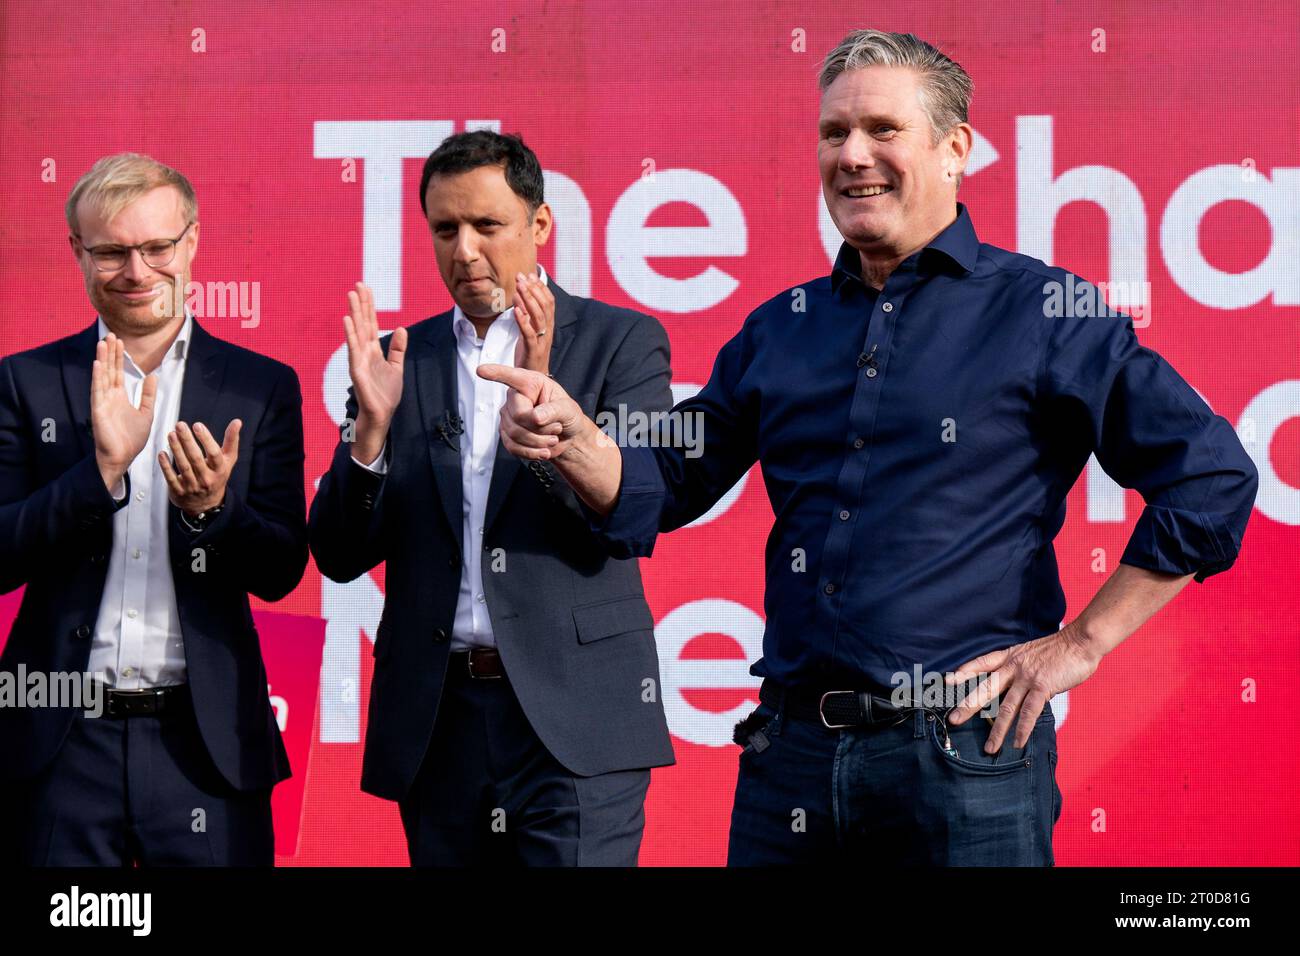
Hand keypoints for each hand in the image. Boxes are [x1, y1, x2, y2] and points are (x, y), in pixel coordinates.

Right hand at [91, 333, 156, 490]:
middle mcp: (109, 397)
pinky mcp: (98, 410)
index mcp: (119, 397)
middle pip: (109, 369)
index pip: (118, 372)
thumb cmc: (131, 439)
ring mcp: (102, 402)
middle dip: (109, 352)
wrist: (123, 457)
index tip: (119, 341)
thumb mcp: (146, 413)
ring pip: (102, 376)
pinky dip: (97, 377)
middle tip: (110, 334)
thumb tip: (152, 376)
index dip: (119, 357)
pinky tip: (97, 364)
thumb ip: (148, 395)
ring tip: (102, 343)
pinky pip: (97, 391)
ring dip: (102, 359)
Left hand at [159, 420, 240, 516]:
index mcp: (219, 470)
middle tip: (180, 425)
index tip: (198, 426)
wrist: (206, 504)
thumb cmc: (216, 476)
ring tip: (171, 434)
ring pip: (183, 466)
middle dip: (187, 440)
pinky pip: (171, 477)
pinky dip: (166, 465)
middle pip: (196, 458)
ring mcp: (192, 486)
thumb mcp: (228, 460)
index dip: (206, 439)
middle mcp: (207, 478)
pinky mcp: (179, 491)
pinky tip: (162, 453)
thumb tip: (237, 422)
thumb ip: (231, 440)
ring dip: (176, 449)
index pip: (214, 453)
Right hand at [343, 281, 407, 448]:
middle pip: (363, 323)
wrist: (381, 415)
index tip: (367, 288)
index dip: (369, 306)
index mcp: (374, 351)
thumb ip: (397, 349)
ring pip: (357, 332)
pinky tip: (347, 320)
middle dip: (361, 304)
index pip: (371, 323)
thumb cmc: (385, 394)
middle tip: (358, 284)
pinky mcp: (357, 370)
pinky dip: (351, 334)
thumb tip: (401, 328)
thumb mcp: (396, 367)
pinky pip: (354, 349)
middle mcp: (365, 352)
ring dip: (354, 313)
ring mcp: (359, 360)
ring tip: (351, 295)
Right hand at [476, 364, 597, 460]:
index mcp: (530, 383)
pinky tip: (543, 451)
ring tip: (552, 438)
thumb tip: (536, 417)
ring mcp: (509, 416)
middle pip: (518, 416)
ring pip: (515, 433)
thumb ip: (554, 410)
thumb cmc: (568, 416)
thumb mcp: (569, 409)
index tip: (481, 371)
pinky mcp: (507, 434)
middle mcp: (516, 398)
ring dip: (538, 441)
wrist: (567, 437)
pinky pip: (512, 446)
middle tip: (557, 428)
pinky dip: (531, 452)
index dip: (495, 373)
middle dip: (541, 428)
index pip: (511, 376)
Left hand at [511, 271, 554, 373]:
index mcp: (548, 325)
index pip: (549, 301)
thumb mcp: (530, 331)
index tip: (529, 274)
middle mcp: (548, 331)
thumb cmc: (529, 354)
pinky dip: (523, 321)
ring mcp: (542, 341)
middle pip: (545, 306)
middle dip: (533, 289)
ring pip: (539, 317)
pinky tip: (516, 310)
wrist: (533, 381)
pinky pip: (529, 334)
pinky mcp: (532, 351)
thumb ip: (528, 315)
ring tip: (518, 288)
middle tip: (521, 277)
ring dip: (528, 300)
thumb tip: (522, 296)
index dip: (540, 287)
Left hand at [944, 621, 1103, 750]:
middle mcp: (1013, 667)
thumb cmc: (1060, 649)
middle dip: (968, 705)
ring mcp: (1027, 677)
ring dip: (997, 730)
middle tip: (953, 720)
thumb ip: (1021, 669)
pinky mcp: (1042, 687)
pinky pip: (1029, 712)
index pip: (982, 662)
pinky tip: (1017, 743)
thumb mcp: (1032, 653)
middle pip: (985, 688)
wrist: (1080, 641)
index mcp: (1010, 656)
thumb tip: (1017, 687)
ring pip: (1006, 707)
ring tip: (989, 748)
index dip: (965, 671)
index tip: (949, 680)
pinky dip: (1022, 729)